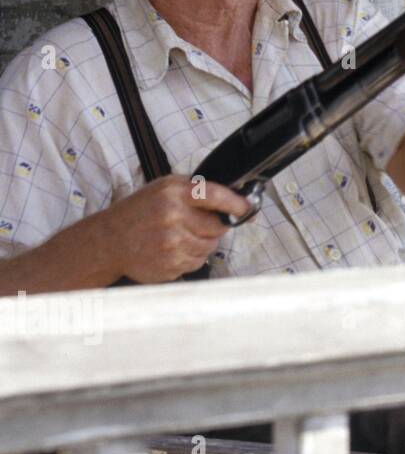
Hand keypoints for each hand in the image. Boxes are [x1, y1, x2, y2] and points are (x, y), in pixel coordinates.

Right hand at [94, 175, 250, 282]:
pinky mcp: (170, 265)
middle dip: (213, 226)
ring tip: (179, 236)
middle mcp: (172, 217)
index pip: (214, 195)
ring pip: (210, 246)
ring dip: (202, 242)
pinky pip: (197, 262)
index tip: (247, 208)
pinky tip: (171, 249)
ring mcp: (171, 243)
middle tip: (195, 224)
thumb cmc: (139, 212)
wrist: (108, 241)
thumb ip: (196, 190)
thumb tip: (235, 200)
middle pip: (217, 226)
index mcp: (172, 193)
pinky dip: (190, 257)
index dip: (236, 203)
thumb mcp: (163, 189)